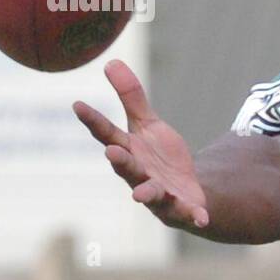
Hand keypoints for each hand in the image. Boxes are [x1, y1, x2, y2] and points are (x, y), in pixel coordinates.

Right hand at [73, 59, 209, 229]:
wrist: (186, 192)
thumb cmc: (160, 159)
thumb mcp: (148, 125)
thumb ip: (131, 98)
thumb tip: (111, 62)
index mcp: (129, 151)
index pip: (107, 134)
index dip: (93, 121)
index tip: (77, 104)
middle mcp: (138, 174)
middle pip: (126, 167)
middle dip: (119, 161)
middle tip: (111, 151)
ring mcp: (159, 194)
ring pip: (150, 194)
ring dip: (146, 192)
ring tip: (138, 194)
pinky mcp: (181, 208)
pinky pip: (187, 213)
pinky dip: (193, 215)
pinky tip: (202, 217)